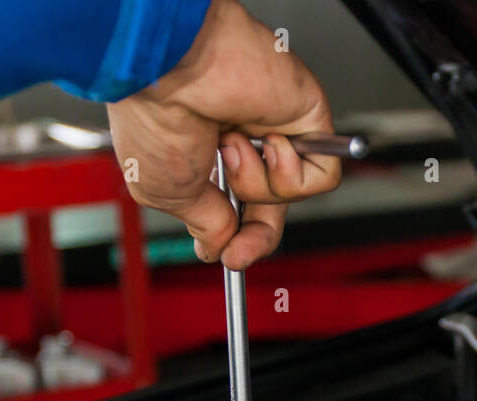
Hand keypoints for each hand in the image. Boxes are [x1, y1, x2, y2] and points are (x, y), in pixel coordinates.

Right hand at [106, 0, 340, 269]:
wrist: (178, 69)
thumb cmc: (156, 117)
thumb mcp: (165, 193)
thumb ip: (202, 223)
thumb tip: (219, 245)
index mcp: (199, 155)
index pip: (229, 207)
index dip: (229, 236)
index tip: (224, 255)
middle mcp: (238, 142)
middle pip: (265, 208)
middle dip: (255, 237)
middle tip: (239, 254)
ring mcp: (274, 129)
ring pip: (286, 194)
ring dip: (255, 183)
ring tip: (230, 146)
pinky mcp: (307, 118)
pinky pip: (319, 177)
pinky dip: (291, 173)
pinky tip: (266, 143)